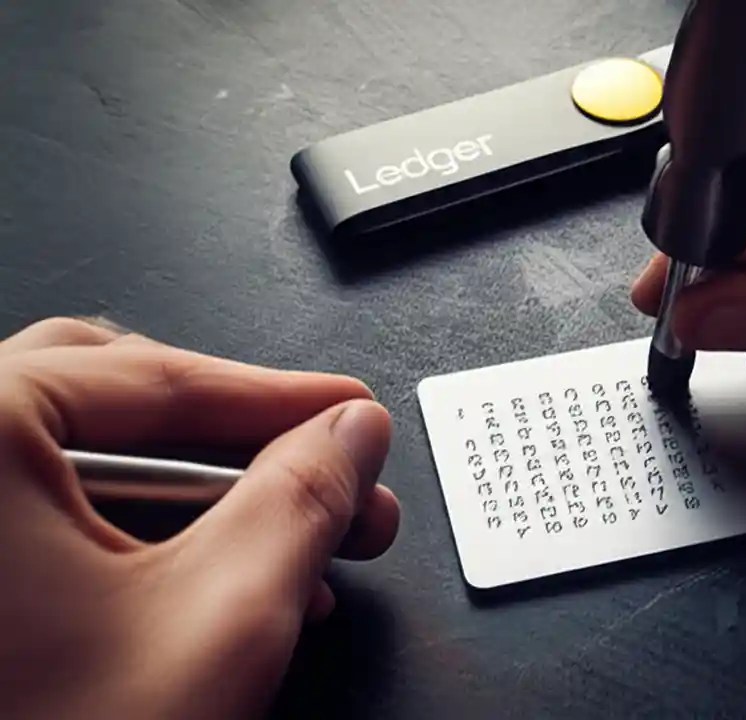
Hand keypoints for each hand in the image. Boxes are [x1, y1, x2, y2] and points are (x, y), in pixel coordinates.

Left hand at [0, 317, 400, 718]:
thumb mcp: (218, 622)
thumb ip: (302, 502)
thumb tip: (350, 433)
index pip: (153, 378)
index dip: (280, 397)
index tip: (353, 412)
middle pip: (109, 399)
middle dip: (237, 440)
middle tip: (328, 470)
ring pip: (77, 465)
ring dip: (200, 499)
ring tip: (299, 549)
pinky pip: (40, 526)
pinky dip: (140, 543)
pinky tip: (222, 589)